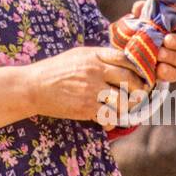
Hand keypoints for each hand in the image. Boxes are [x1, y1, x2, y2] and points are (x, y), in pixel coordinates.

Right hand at [24, 46, 152, 125]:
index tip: (142, 76)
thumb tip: (121, 62)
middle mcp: (95, 71)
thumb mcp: (77, 55)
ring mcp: (91, 90)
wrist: (33, 87)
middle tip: (139, 95)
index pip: (126, 59)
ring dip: (126, 107)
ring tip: (122, 108)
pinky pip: (110, 116)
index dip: (138, 68)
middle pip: (129, 79)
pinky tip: (105, 118)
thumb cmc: (54, 70)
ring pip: (123, 100)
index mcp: (94, 56)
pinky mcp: (86, 108)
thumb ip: (98, 57)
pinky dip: (111, 120)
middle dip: (138, 89)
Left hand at [118, 0, 175, 83]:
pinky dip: (167, 72)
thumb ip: (143, 10)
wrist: (135, 49)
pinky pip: (175, 75)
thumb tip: (140, 7)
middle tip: (167, 40)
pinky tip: (159, 68)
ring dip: (172, 57)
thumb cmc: (146, 27)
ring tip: (159, 53)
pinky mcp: (172, 73)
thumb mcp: (144, 16)